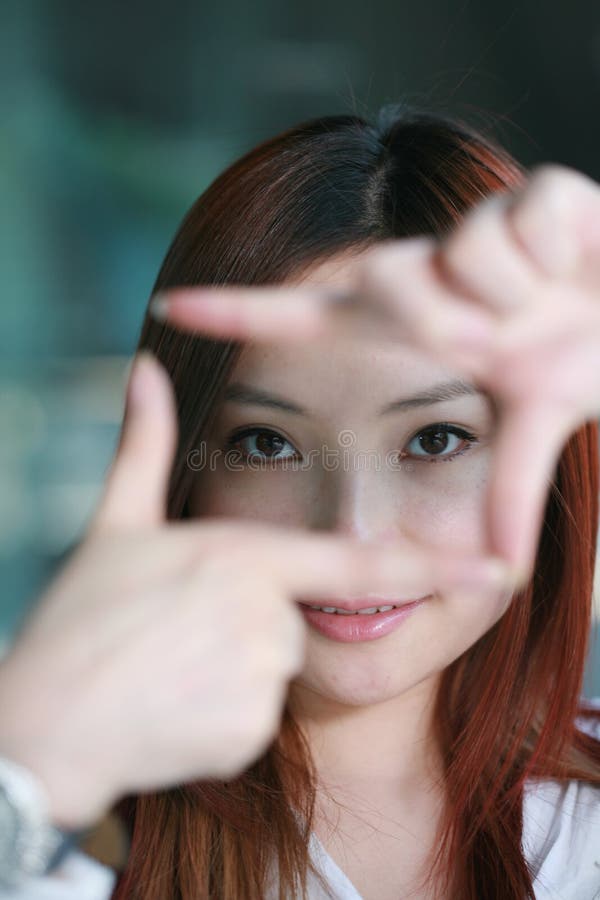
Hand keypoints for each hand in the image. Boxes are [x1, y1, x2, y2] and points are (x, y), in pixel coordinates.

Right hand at [0, 354, 502, 829]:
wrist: (43, 722)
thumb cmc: (78, 619)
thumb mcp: (114, 525)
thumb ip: (145, 443)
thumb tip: (145, 367)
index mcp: (242, 557)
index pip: (355, 563)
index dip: (432, 567)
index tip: (496, 571)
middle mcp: (262, 614)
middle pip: (294, 616)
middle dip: (249, 623)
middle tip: (177, 634)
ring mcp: (259, 676)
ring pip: (278, 666)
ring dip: (234, 668)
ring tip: (172, 667)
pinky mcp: (248, 730)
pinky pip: (258, 715)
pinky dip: (224, 713)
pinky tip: (176, 706)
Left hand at [150, 164, 599, 573]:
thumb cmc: (583, 357)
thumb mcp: (538, 420)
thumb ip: (511, 487)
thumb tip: (502, 570)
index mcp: (414, 325)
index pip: (306, 316)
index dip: (237, 313)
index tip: (168, 306)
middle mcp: (429, 269)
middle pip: (385, 279)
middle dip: (444, 319)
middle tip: (495, 341)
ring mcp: (473, 229)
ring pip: (457, 256)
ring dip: (509, 299)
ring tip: (544, 306)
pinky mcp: (529, 194)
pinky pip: (517, 227)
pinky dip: (556, 255)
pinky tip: (574, 262)